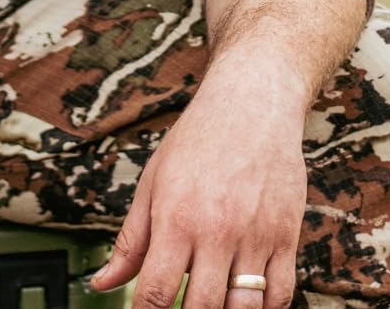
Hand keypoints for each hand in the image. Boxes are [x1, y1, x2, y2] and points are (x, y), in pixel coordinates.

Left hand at [93, 63, 306, 308]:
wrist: (253, 101)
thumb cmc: (199, 140)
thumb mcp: (153, 182)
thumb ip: (130, 240)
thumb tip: (102, 284)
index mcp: (176, 219)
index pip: (155, 293)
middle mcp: (217, 230)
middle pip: (200, 308)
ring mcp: (255, 235)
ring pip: (244, 308)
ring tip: (213, 304)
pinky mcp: (286, 234)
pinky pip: (281, 293)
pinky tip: (248, 306)